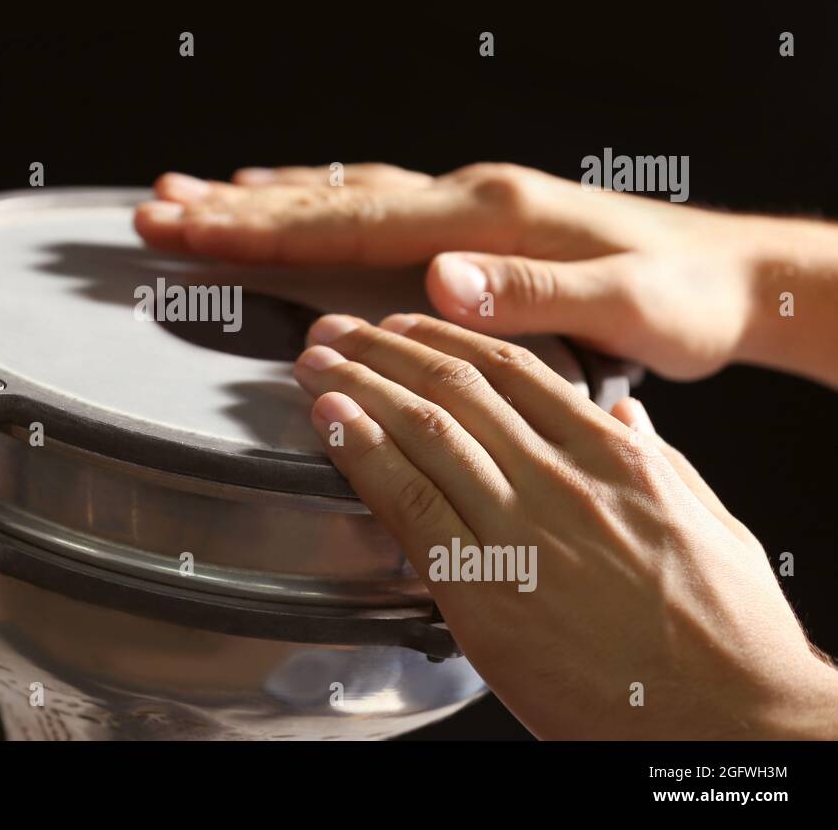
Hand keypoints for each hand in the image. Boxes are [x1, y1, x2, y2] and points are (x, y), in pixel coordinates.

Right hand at [135, 163, 837, 383]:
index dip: (257, 225)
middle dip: (232, 208)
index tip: (184, 225)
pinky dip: (317, 200)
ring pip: (342, 194)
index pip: (347, 222)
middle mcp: (465, 198)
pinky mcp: (474, 224)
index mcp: (484, 218)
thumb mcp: (628, 306)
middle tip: (154, 209)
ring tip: (193, 196)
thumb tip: (441, 278)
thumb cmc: (685, 299)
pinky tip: (291, 199)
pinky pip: (373, 204)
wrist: (734, 276)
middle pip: (326, 199)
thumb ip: (533, 292)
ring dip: (263, 198)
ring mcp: (467, 205)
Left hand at [292, 311, 837, 738]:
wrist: (728, 720)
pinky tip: (330, 422)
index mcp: (617, 459)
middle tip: (338, 329)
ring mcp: (519, 531)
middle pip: (456, 389)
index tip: (405, 326)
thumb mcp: (711, 526)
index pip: (514, 371)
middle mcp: (562, 481)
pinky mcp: (481, 589)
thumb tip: (627, 415)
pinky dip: (362, 454)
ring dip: (359, 386)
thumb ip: (660, 462)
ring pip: (424, 431)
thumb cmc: (729, 635)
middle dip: (385, 349)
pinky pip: (409, 503)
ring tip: (316, 361)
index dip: (446, 340)